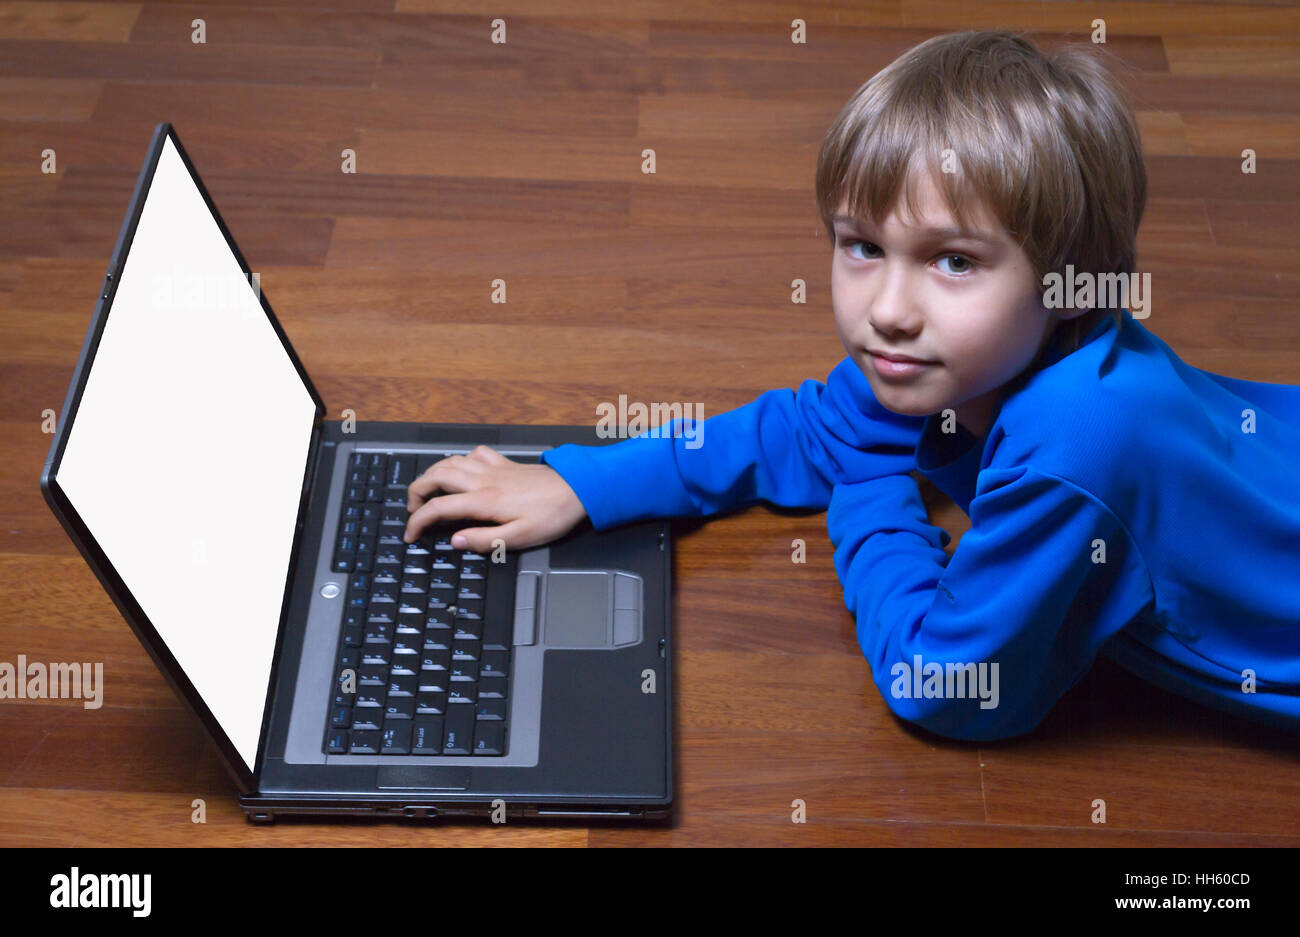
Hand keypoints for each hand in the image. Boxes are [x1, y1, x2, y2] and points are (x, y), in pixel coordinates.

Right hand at [403, 445, 587, 551]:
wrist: (578, 488)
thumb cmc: (553, 514)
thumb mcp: (520, 538)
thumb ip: (484, 540)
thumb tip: (454, 541)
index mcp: (485, 501)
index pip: (438, 508)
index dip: (417, 522)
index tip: (410, 535)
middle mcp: (484, 480)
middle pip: (435, 476)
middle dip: (415, 492)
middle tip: (412, 511)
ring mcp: (493, 468)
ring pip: (449, 461)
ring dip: (431, 474)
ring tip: (426, 492)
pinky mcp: (504, 464)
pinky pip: (473, 454)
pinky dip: (459, 460)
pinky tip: (461, 471)